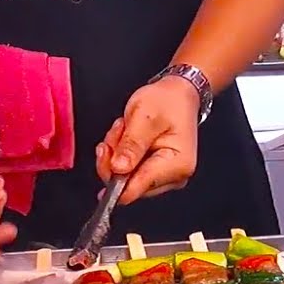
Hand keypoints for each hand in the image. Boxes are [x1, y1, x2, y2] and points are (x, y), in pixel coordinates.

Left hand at [96, 76, 199, 204]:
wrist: (178, 95)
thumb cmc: (168, 102)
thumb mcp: (144, 117)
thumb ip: (131, 145)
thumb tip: (118, 170)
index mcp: (176, 165)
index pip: (136, 189)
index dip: (113, 176)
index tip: (106, 152)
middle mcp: (174, 177)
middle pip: (128, 185)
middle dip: (115, 159)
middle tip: (119, 132)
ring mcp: (165, 177)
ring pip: (125, 179)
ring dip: (117, 155)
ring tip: (126, 130)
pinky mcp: (156, 173)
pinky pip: (129, 173)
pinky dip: (121, 156)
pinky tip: (127, 138)